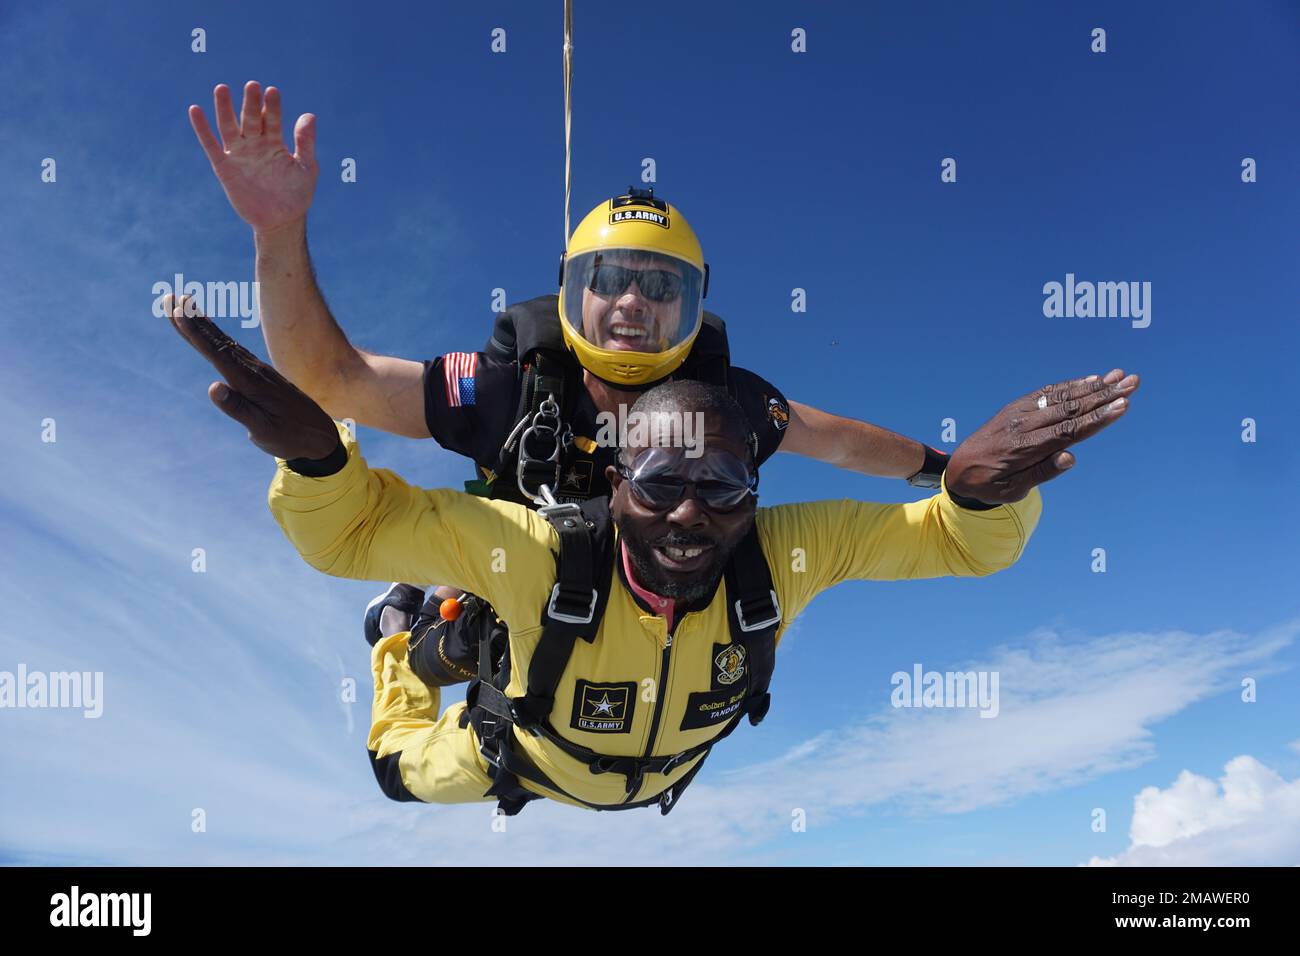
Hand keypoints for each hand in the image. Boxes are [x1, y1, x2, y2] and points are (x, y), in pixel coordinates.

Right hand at [163, 295, 341, 460]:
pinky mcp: (261, 375)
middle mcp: (254, 371)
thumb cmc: (291, 437)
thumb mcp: (264, 430)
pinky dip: (217, 338)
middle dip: (193, 321)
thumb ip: (238, 409)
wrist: (321, 436)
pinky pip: (233, 351)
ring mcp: (258, 371)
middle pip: (218, 342)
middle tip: (169, 298)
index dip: (196, 332)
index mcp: (251, 384)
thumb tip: (213, 388)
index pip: (217, 354)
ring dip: (203, 325)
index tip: (178, 310)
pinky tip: (211, 333)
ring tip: (183, 305)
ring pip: (224, 344)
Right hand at [189, 81, 317, 234]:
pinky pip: (210, 145)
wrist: (281, 221)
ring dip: (224, 108)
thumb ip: (306, 143)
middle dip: (251, 103)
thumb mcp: (307, 168)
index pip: (271, 119)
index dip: (272, 106)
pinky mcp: (224, 167)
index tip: (273, 91)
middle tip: (252, 85)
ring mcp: (239, 154)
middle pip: (250, 118)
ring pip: (229, 126)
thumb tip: (309, 115)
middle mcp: (255, 144)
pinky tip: (195, 110)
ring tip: (222, 88)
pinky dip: (202, 128)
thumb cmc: (296, 195)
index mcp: (274, 142)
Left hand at [945, 369, 1139, 504]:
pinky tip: (1091, 379)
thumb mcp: (1012, 490)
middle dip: (1104, 395)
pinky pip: (1046, 394)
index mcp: (1024, 448)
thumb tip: (1071, 457)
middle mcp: (1024, 425)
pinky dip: (1069, 386)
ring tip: (1120, 376)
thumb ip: (1041, 473)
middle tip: (1133, 383)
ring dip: (1092, 386)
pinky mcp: (1016, 407)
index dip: (1097, 418)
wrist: (956, 469)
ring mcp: (1019, 413)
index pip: (1068, 431)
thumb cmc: (988, 485)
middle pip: (1070, 408)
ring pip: (1061, 397)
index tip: (1123, 405)